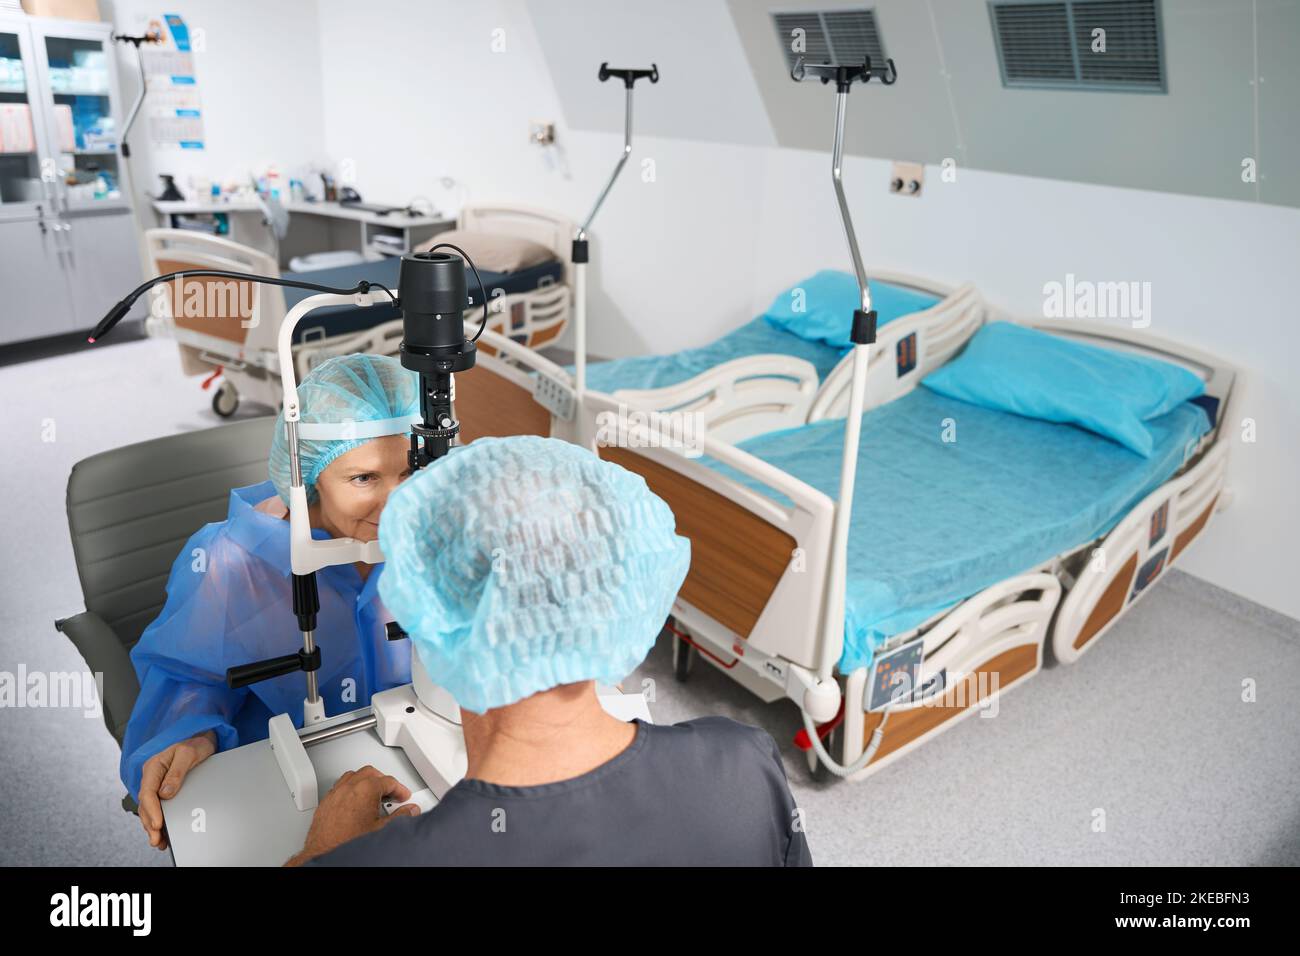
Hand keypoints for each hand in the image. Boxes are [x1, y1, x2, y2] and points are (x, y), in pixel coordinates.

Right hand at [138, 730, 216, 850]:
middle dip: (150, 823)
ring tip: (158, 841)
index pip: (147, 792)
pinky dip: (158, 821)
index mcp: (153, 767)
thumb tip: (166, 793)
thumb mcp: (188, 754)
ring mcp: (157, 784)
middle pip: (146, 804)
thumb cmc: (195, 744)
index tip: (158, 823)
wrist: (202, 739)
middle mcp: (152, 776)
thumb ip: (176, 772)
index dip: (151, 810)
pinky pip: (157, 807)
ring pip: (149, 809)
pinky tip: (162, 833)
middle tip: (156, 839)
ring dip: (152, 826)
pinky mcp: (164, 789)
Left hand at [285, 766, 418, 865]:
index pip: (388, 781)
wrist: (326, 852)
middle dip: (383, 781)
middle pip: (371, 773)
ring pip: (354, 776)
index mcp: (366, 789)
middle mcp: (349, 787)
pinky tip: (355, 800)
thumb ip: (400, 817)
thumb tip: (410, 811)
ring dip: (366, 781)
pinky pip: (340, 786)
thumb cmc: (348, 841)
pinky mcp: (326, 801)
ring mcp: (336, 793)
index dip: (400, 789)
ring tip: (374, 794)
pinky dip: (351, 788)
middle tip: (392, 793)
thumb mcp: (381, 829)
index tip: (403, 797)